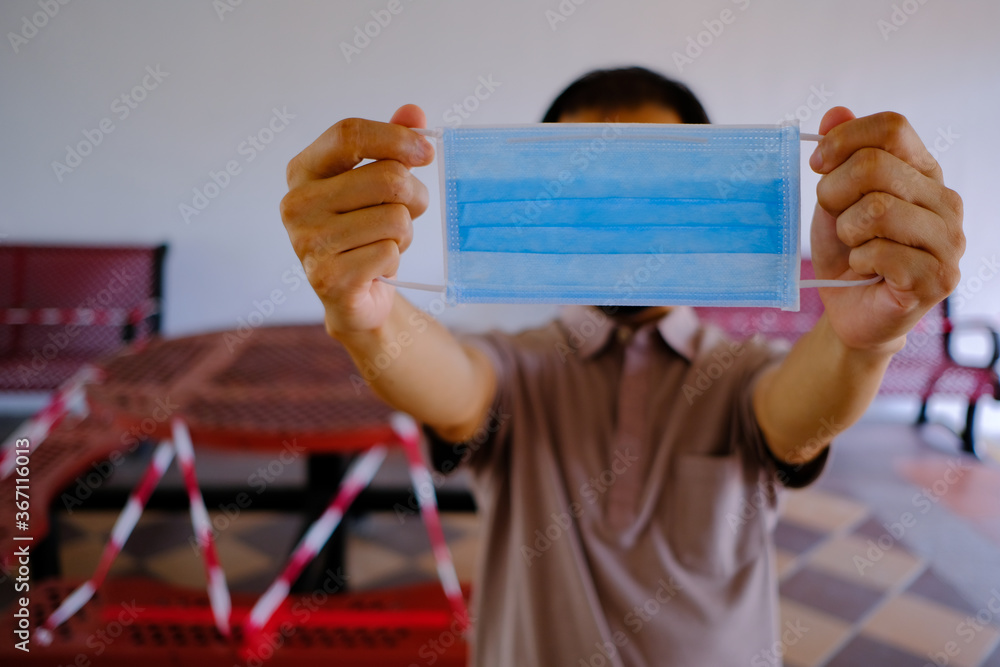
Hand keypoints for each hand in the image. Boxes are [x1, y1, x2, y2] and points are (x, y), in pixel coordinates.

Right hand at [280, 105, 433, 335]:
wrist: (352, 295)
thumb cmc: (364, 232)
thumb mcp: (376, 185)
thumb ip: (391, 146)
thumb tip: (414, 113)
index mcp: (303, 170)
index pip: (348, 134)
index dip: (395, 137)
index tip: (426, 152)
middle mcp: (297, 203)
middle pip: (386, 178)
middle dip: (414, 197)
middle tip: (408, 212)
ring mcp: (308, 242)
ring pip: (396, 219)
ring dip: (404, 234)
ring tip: (384, 242)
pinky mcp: (328, 278)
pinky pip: (390, 253)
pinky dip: (394, 260)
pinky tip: (375, 266)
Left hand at [809, 107, 964, 352]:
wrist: (851, 309)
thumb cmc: (847, 251)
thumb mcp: (835, 199)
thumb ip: (839, 156)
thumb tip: (834, 112)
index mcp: (924, 171)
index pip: (892, 128)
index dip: (845, 139)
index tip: (817, 165)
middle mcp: (945, 200)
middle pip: (875, 166)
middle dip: (835, 193)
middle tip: (835, 220)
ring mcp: (949, 240)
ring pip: (877, 209)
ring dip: (848, 231)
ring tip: (854, 246)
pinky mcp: (938, 278)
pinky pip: (881, 252)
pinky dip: (858, 259)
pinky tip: (865, 268)